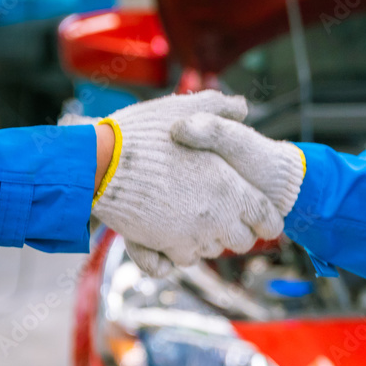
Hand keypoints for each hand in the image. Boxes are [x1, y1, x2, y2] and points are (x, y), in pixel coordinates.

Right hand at [91, 91, 287, 276]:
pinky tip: (171, 233)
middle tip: (223, 215)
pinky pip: (184, 260)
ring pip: (212, 250)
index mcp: (232, 189)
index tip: (261, 218)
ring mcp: (193, 236)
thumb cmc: (143, 134)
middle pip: (243, 242)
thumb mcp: (186, 110)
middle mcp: (218, 218)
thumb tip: (241, 106)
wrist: (98, 163)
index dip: (267, 220)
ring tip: (193, 218)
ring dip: (207, 239)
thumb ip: (220, 107)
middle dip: (236, 231)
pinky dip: (180, 251)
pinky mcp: (166, 248)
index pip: (267, 220)